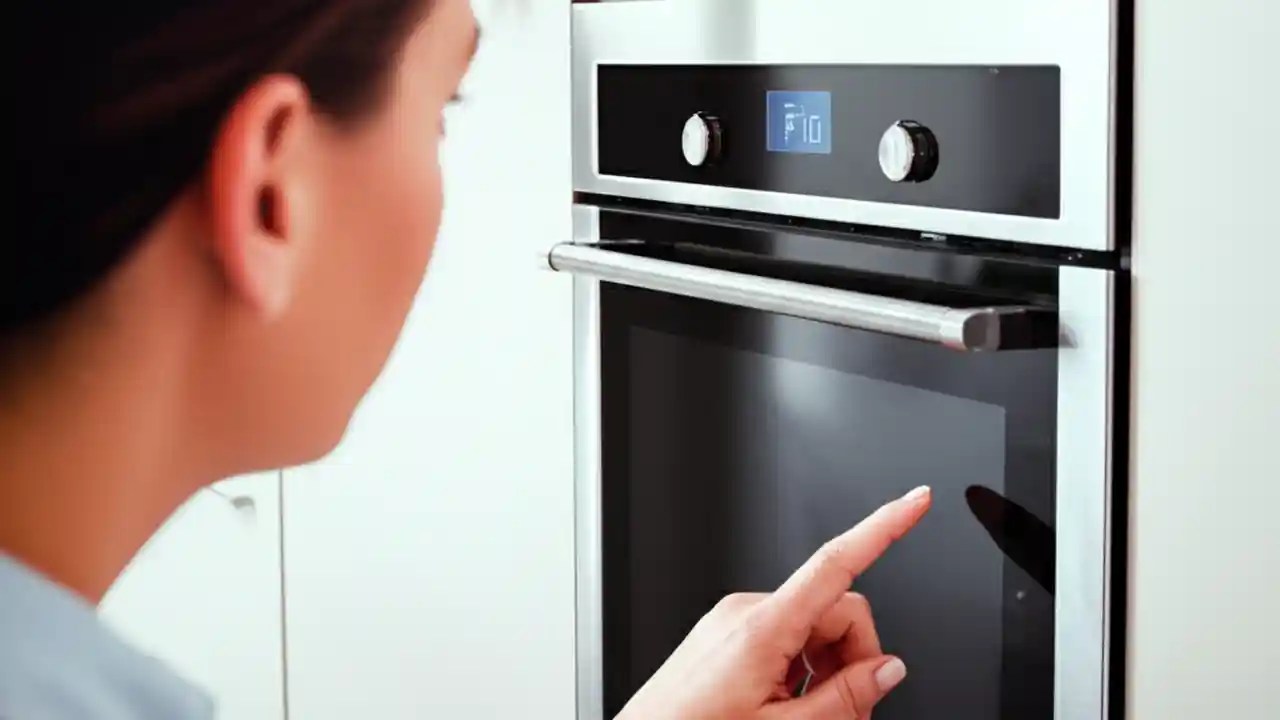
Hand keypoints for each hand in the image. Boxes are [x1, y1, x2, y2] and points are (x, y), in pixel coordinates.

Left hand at [617, 486, 932, 719]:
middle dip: (854, 660)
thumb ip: (843, 699)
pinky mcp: (722, 633)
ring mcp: (730, 620)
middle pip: (835, 610)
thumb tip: (888, 668)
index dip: (883, 527)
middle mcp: (744, 611)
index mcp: (762, 627)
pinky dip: (797, 669)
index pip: (837, 562)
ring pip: (812, 627)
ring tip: (804, 716)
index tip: (915, 501)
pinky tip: (781, 705)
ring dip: (825, 670)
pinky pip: (782, 635)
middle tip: (846, 713)